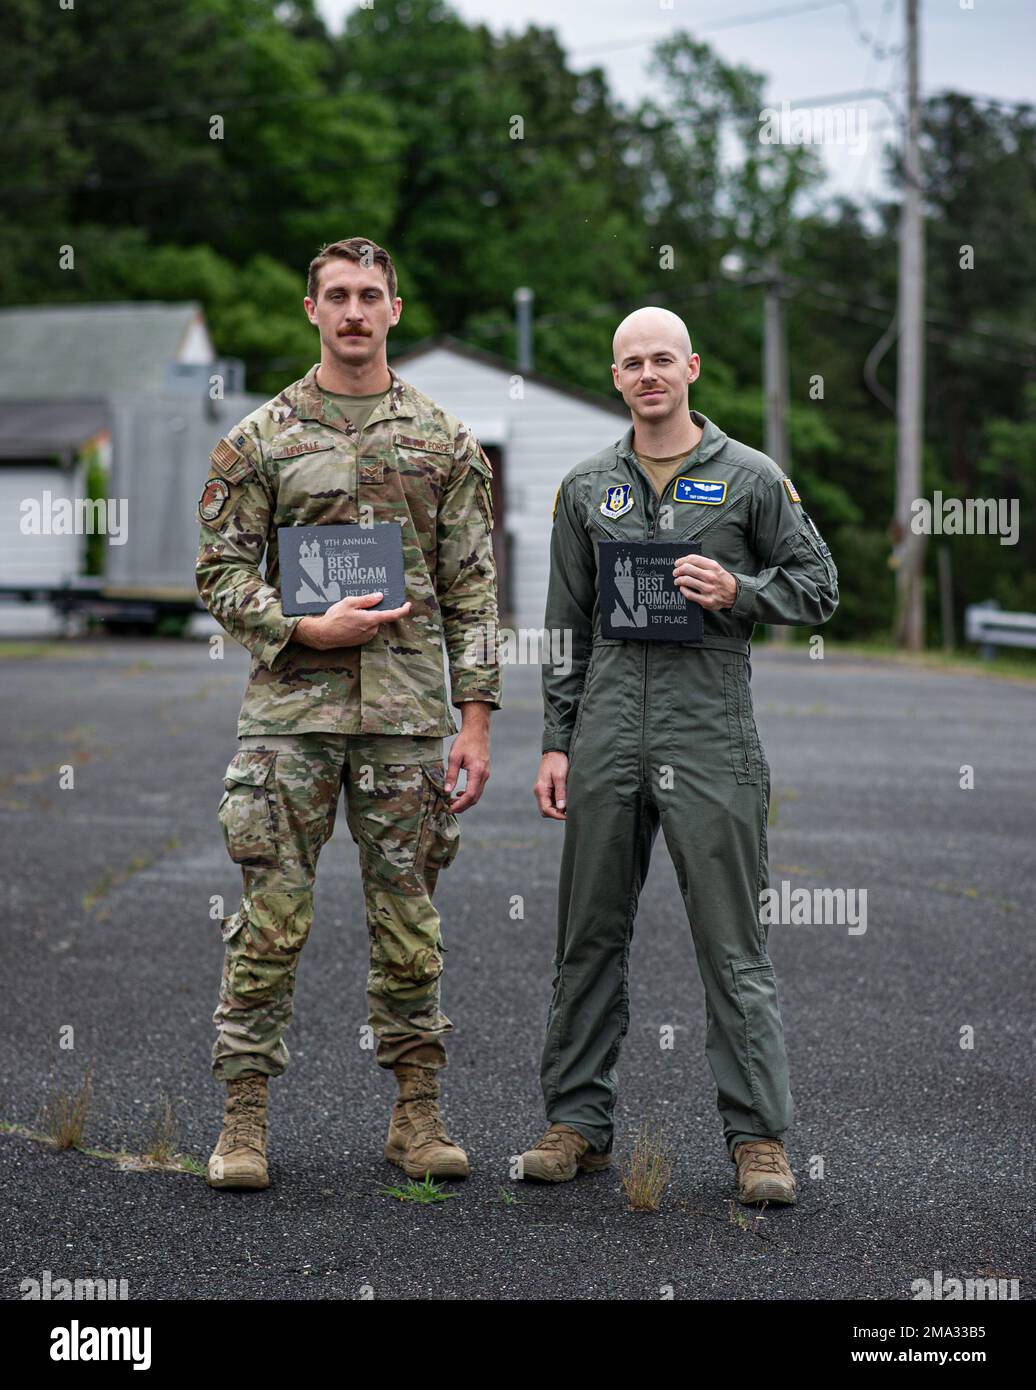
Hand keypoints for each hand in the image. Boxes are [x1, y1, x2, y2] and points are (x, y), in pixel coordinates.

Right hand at [295, 592, 410, 649]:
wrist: (323, 635)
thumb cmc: (334, 618)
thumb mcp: (350, 602)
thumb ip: (367, 600)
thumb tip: (380, 596)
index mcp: (371, 619)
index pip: (392, 615)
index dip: (403, 610)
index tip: (408, 605)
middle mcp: (371, 630)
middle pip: (379, 617)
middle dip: (372, 611)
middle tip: (357, 607)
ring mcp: (366, 637)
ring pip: (372, 624)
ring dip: (365, 618)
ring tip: (349, 616)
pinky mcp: (361, 641)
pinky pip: (366, 630)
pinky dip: (361, 625)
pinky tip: (349, 622)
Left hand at [445, 704, 489, 812]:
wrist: (477, 730)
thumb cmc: (465, 741)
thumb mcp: (454, 757)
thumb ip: (451, 775)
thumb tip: (446, 791)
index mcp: (477, 772)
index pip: (470, 795)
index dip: (459, 805)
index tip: (449, 809)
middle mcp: (484, 775)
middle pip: (474, 798)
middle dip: (462, 806)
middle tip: (448, 809)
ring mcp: (485, 774)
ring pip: (477, 794)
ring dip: (465, 801)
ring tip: (451, 802)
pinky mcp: (484, 773)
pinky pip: (478, 788)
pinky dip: (469, 795)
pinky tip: (459, 794)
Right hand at [534, 751, 568, 819]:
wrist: (555, 750)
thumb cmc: (558, 761)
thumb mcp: (560, 777)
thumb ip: (560, 792)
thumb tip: (561, 808)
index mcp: (541, 789)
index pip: (546, 810)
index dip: (557, 815)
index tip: (569, 815)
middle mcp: (540, 792)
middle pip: (546, 810)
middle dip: (557, 814)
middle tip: (570, 811)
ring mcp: (543, 790)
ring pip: (549, 806)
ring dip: (558, 809)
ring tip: (570, 805)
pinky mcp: (548, 788)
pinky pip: (552, 800)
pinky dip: (559, 803)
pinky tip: (568, 799)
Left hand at [672, 554, 736, 610]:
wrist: (735, 594)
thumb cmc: (722, 580)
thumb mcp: (716, 568)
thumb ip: (703, 564)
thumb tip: (685, 563)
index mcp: (713, 567)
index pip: (693, 559)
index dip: (682, 560)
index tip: (677, 563)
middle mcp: (711, 577)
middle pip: (687, 569)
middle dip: (678, 570)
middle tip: (675, 572)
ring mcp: (708, 589)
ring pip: (687, 581)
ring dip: (678, 580)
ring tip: (677, 580)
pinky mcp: (706, 600)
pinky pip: (689, 594)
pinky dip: (683, 590)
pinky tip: (682, 588)